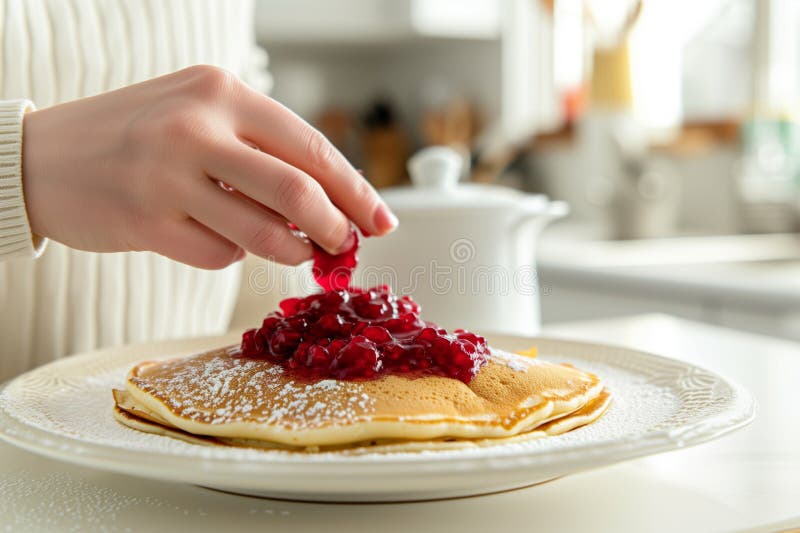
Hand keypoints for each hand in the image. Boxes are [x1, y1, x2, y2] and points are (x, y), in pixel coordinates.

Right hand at [21, 65, 396, 268]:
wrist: (41, 156)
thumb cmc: (135, 135)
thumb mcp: (199, 115)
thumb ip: (261, 149)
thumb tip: (331, 201)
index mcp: (222, 91)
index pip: (312, 148)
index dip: (355, 191)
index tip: (380, 220)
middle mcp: (197, 127)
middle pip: (299, 192)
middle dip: (335, 228)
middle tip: (344, 247)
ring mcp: (168, 175)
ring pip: (265, 233)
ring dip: (291, 251)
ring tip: (291, 249)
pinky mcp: (146, 221)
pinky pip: (221, 256)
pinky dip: (233, 255)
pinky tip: (218, 238)